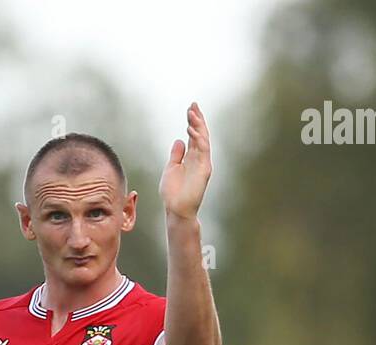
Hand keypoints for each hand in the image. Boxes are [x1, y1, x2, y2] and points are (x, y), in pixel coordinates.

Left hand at [159, 101, 211, 218]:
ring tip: (192, 112)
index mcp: (191, 158)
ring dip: (198, 125)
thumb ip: (176, 155)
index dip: (192, 122)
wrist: (176, 209)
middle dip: (197, 119)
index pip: (194, 136)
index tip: (190, 109)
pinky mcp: (204, 169)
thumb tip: (179, 140)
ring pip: (203, 139)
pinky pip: (202, 150)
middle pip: (200, 134)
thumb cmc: (172, 193)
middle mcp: (199, 159)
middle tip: (193, 104)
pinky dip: (198, 138)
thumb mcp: (171, 168)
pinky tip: (191, 129)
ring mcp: (202, 163)